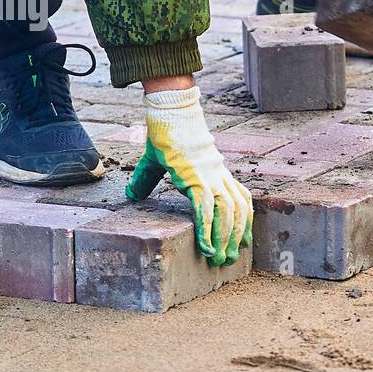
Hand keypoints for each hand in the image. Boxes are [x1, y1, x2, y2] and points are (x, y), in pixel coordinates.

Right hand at [125, 86, 252, 265]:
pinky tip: (208, 248)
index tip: (241, 243)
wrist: (170, 111)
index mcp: (215, 173)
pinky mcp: (197, 178)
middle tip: (228, 260)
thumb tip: (130, 195)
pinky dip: (208, 231)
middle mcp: (218, 177)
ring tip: (219, 260)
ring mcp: (210, 177)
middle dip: (235, 237)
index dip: (242, 223)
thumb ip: (146, 180)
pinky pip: (207, 210)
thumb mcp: (156, 162)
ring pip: (227, 214)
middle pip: (237, 211)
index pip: (238, 200)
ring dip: (225, 239)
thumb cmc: (167, 133)